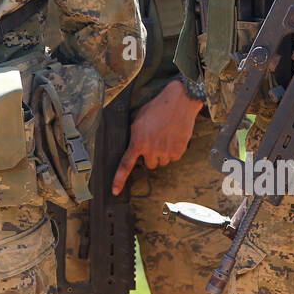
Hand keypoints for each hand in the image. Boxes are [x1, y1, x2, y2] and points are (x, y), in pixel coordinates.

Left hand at [111, 79, 203, 194]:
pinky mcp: (178, 151)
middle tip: (155, 140)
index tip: (115, 191)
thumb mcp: (138, 118)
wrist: (179, 102)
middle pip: (149, 164)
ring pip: (162, 161)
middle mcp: (151, 149)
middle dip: (151, 155)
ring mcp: (166, 151)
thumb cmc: (157, 107)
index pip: (126, 165)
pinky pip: (173, 158)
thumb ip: (133, 133)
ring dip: (162, 153)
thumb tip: (131, 142)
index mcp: (138, 141)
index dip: (119, 179)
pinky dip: (173, 150)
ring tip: (165, 136)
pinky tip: (173, 137)